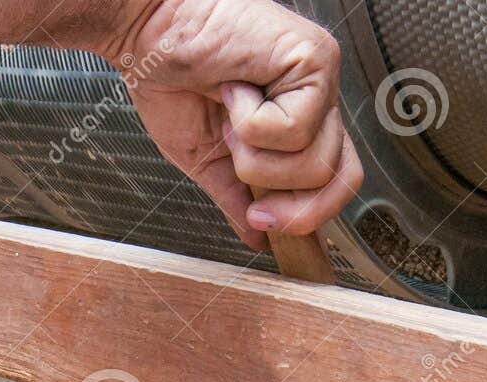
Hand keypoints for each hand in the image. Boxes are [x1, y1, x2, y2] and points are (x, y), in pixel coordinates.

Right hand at [108, 0, 361, 247]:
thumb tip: (258, 243)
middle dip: (290, 205)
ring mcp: (321, 79)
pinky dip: (251, 125)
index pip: (334, 180)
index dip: (306, 214)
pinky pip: (294, 131)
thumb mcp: (203, 158)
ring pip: (314, 164)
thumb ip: (235, 198)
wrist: (147, 32)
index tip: (261, 224)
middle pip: (339, 179)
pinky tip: (234, 92)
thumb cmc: (170, 79)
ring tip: (229, 117)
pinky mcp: (314, 60)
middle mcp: (318, 98)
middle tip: (249, 195)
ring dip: (256, 158)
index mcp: (298, 120)